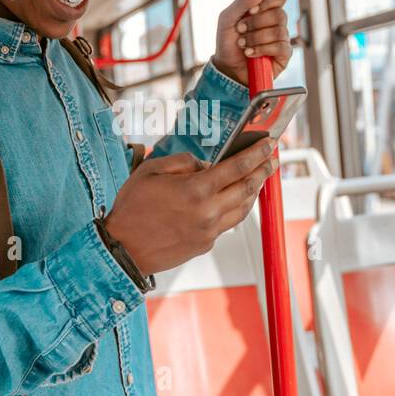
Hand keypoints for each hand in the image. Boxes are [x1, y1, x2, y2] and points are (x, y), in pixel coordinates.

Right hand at [104, 139, 277, 274]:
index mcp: (196, 190)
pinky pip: (227, 224)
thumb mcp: (151, 171)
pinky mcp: (205, 245)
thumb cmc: (132, 209)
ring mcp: (209, 231)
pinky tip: (233, 201)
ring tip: (258, 179)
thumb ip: (183, 163)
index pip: (237, 167)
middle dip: (263, 171)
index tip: (268, 145)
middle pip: (247, 188)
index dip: (256, 154)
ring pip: (243, 209)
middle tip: (272, 160)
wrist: (122, 250)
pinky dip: (235, 209)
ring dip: (254, 192)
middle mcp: (208, 212)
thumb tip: (205, 165)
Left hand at [211, 0, 291, 85]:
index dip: (268, 2)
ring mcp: (281, 38)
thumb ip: (242, 2)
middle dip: (256, 23)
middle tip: (241, 29)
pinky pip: (281, 46)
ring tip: (243, 44)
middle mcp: (276, 23)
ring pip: (279, 31)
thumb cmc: (227, 42)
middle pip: (279, 14)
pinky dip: (262, 49)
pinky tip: (251, 53)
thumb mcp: (227, 18)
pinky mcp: (284, 54)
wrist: (226, 67)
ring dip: (256, 38)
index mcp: (265, 10)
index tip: (251, 11)